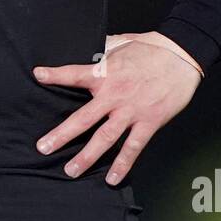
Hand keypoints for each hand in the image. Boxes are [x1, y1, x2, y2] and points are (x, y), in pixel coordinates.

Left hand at [32, 31, 201, 184]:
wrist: (182, 57)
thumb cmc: (151, 48)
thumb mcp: (121, 42)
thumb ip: (101, 49)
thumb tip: (87, 47)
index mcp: (105, 73)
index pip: (75, 74)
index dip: (56, 75)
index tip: (39, 75)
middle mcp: (114, 95)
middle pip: (83, 118)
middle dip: (62, 135)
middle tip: (44, 148)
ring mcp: (131, 111)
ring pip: (105, 138)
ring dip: (87, 156)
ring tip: (71, 171)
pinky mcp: (149, 122)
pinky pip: (133, 147)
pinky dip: (123, 164)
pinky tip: (112, 178)